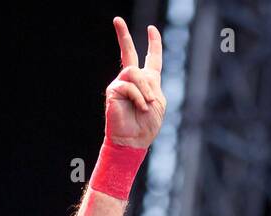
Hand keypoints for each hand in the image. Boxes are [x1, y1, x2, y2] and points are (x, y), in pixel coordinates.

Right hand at [105, 17, 165, 148]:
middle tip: (117, 20)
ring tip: (147, 105)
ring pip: (134, 72)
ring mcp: (121, 83)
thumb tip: (137, 75)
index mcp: (148, 82)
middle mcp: (132, 80)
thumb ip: (152, 84)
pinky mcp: (113, 90)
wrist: (134, 140)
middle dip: (122, 36)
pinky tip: (140, 108)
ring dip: (145, 89)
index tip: (151, 29)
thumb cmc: (147, 125)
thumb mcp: (158, 102)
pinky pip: (129, 86)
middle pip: (128, 53)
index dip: (153, 44)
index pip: (151, 59)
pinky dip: (139, 98)